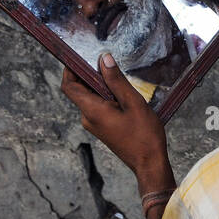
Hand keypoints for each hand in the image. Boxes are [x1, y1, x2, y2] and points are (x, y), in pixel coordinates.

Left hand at [61, 54, 173, 192]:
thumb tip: (103, 59)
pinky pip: (98, 106)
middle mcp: (88, 118)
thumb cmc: (144, 135)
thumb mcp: (133, 102)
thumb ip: (116, 80)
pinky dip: (106, 96)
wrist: (149, 163)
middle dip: (90, 74)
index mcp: (92, 111)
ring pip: (91, 98)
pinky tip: (122, 93)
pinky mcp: (102, 127)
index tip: (79, 55)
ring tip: (119, 76)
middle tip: (106, 60)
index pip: (69, 86)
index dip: (70, 69)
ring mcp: (94, 124)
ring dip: (101, 85)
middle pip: (80, 90)